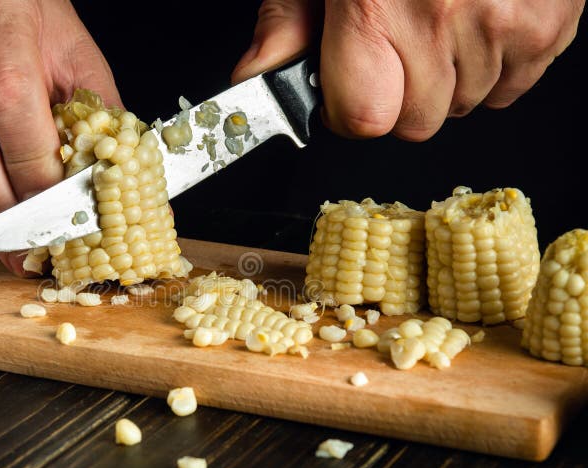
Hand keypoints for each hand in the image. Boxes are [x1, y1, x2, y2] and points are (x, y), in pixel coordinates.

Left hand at [232, 0, 583, 139]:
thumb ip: (288, 20)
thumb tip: (256, 76)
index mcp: (373, 4)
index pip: (363, 118)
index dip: (351, 112)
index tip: (351, 89)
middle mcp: (440, 16)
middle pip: (415, 122)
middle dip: (400, 97)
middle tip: (399, 43)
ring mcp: (500, 24)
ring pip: (463, 106)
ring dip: (448, 79)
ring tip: (443, 19)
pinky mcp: (545, 26)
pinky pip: (509, 90)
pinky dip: (492, 66)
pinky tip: (478, 20)